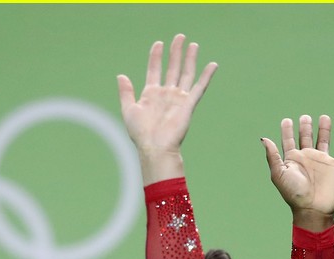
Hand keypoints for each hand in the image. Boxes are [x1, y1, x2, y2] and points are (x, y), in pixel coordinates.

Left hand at [117, 33, 216, 181]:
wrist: (154, 147)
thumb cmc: (140, 133)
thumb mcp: (129, 109)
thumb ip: (126, 92)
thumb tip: (121, 75)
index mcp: (151, 94)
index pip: (154, 70)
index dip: (156, 56)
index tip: (159, 43)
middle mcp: (166, 94)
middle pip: (172, 68)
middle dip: (175, 52)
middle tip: (180, 37)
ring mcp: (178, 99)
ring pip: (186, 74)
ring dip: (189, 59)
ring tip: (192, 44)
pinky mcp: (188, 105)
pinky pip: (199, 88)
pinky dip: (206, 76)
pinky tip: (212, 64)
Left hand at [262, 115, 333, 230]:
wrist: (312, 208)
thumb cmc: (293, 193)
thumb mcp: (279, 173)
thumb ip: (272, 155)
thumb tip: (264, 138)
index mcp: (293, 160)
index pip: (289, 142)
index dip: (287, 131)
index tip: (286, 120)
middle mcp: (307, 159)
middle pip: (306, 138)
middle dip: (305, 127)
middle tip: (304, 117)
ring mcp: (322, 162)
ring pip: (324, 141)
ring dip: (324, 130)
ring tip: (324, 117)